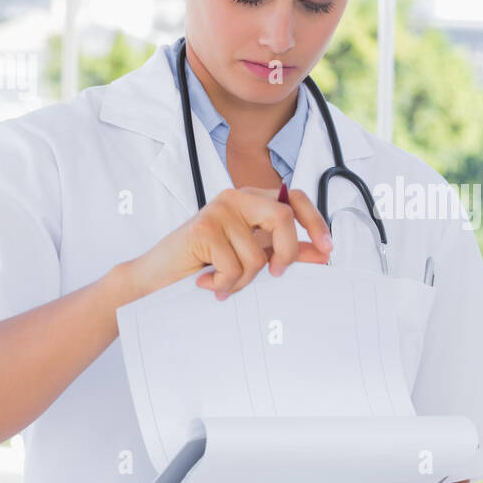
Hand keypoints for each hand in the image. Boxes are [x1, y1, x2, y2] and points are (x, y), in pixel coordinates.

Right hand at [124, 186, 331, 298]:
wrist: (156, 277)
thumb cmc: (203, 264)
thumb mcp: (250, 255)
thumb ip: (283, 250)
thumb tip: (321, 252)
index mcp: (252, 199)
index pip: (294, 199)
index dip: (315, 222)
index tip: (326, 249)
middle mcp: (236, 198)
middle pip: (283, 218)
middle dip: (287, 252)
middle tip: (277, 273)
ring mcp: (218, 210)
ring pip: (257, 255)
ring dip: (244, 280)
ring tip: (222, 281)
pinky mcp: (203, 229)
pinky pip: (234, 267)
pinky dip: (224, 284)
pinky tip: (206, 281)